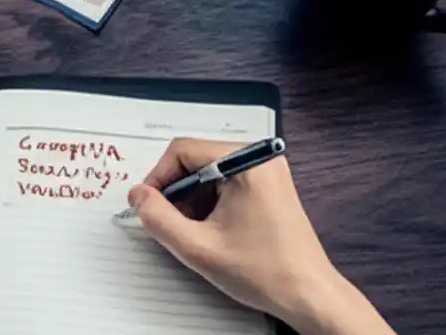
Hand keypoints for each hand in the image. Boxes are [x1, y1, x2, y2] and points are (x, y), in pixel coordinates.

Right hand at [128, 139, 394, 334]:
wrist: (308, 295)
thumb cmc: (263, 271)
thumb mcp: (198, 247)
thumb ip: (158, 218)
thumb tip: (137, 195)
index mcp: (247, 162)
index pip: (183, 150)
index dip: (158, 177)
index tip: (147, 205)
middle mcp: (260, 158)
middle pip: (196, 159)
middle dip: (176, 192)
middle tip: (170, 224)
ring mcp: (267, 171)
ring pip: (209, 173)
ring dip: (192, 200)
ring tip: (194, 233)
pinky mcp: (268, 186)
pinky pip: (225, 182)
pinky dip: (209, 203)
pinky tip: (211, 231)